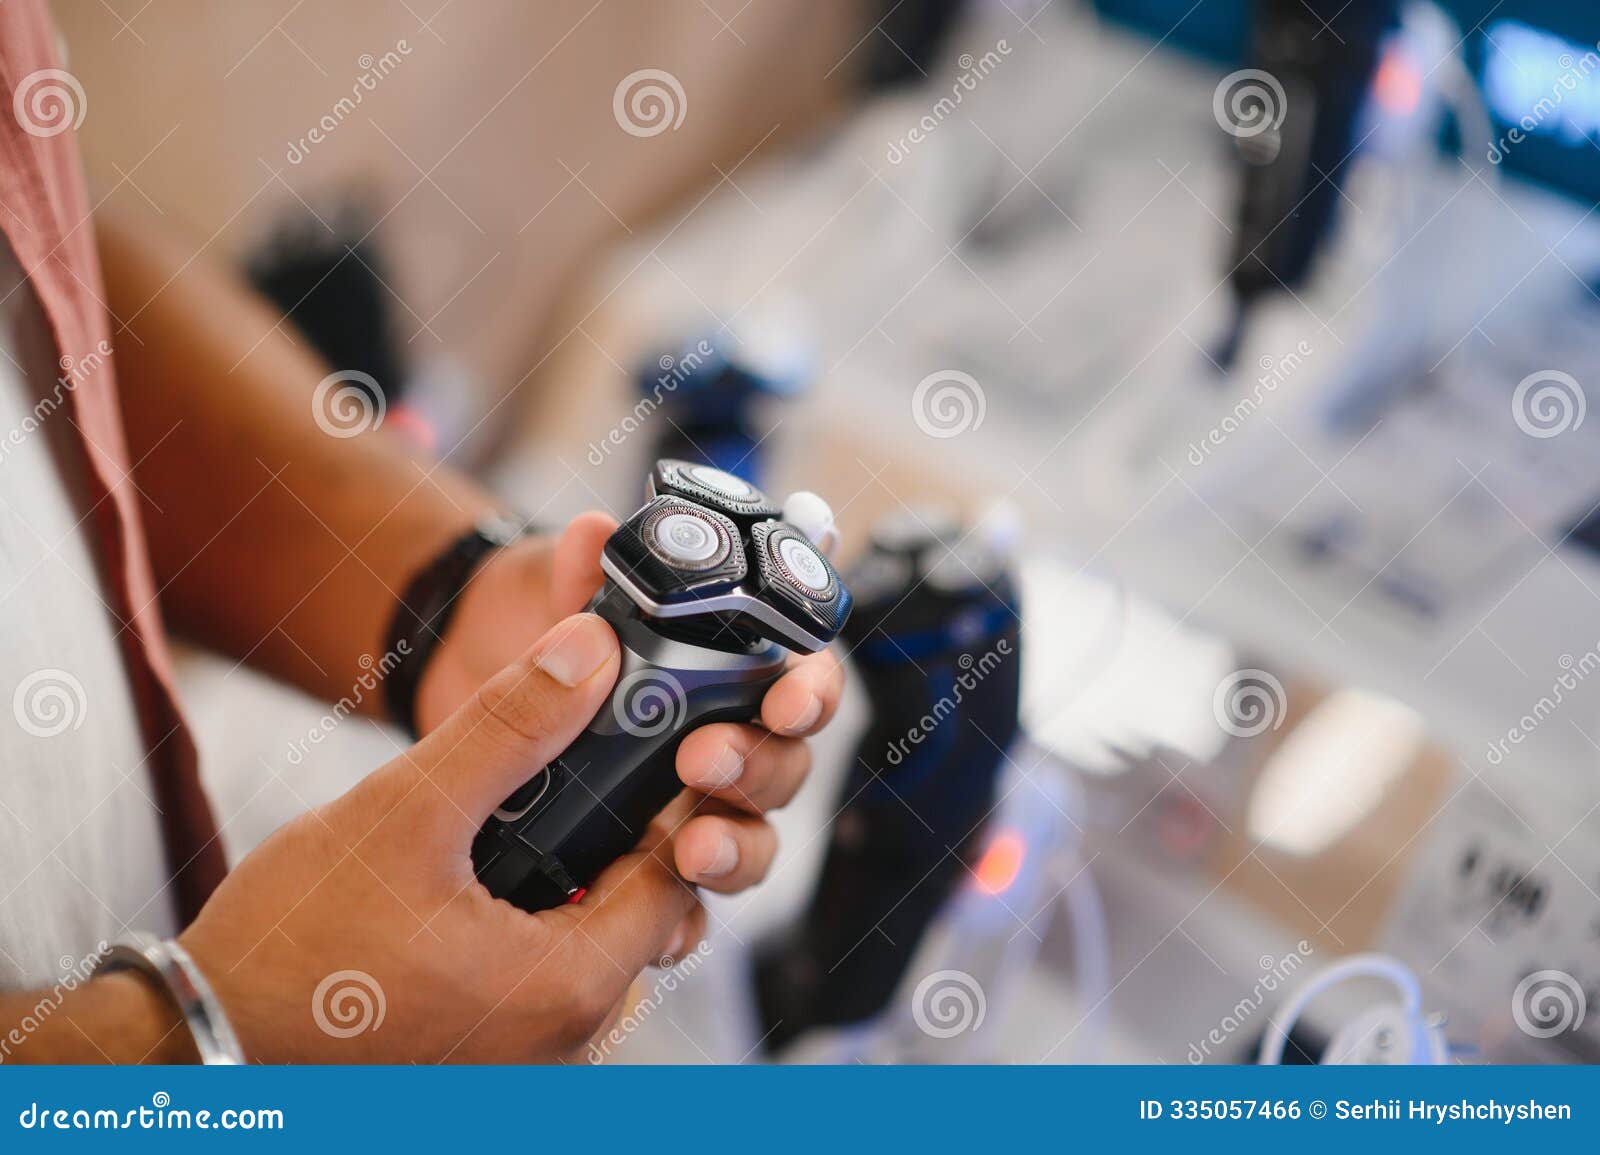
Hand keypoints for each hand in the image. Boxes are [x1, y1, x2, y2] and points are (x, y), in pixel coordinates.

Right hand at [180, 613, 792, 1061]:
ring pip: (594, 939)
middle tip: (581, 760)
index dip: (671, 800)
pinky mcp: (489, 1056)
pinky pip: (546, 972)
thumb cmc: (294, 947)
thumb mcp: (408, 809)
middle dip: (621, 832)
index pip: (678, 874)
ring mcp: (529, 1056)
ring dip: (578, 872)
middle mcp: (567, 1037)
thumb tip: (591, 649)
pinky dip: (538, 916)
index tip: (645, 738)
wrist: (201, 1044)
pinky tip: (490, 868)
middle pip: (641, 908)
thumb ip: (510, 726)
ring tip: (528, 805)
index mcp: (571, 985)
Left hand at [413, 510, 845, 891]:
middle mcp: (718, 739)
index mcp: (723, 667)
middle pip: (782, 767)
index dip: (810, 691)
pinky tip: (657, 925)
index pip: (800, 679)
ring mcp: (682, 807)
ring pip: (749, 842)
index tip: (785, 699)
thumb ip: (572, 567)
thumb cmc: (525, 622)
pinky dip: (680, 922)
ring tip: (691, 847)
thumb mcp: (542, 588)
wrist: (453, 679)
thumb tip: (591, 532)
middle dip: (757, 768)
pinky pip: (682, 912)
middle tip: (704, 760)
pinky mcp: (638, 866)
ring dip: (734, 848)